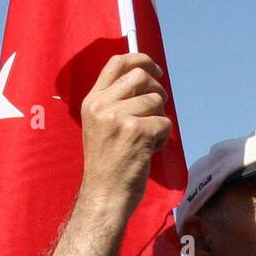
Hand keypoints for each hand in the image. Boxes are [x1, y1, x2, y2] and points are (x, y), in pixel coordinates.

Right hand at [77, 52, 171, 218]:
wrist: (104, 196)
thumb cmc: (108, 165)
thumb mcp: (101, 127)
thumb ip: (116, 102)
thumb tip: (147, 79)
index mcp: (92, 102)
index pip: (117, 63)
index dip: (141, 59)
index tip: (156, 70)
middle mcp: (102, 106)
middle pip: (141, 77)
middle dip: (157, 92)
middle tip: (157, 112)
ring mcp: (118, 118)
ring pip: (156, 100)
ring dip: (160, 119)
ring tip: (149, 138)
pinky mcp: (136, 132)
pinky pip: (164, 123)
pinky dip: (163, 137)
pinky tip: (151, 150)